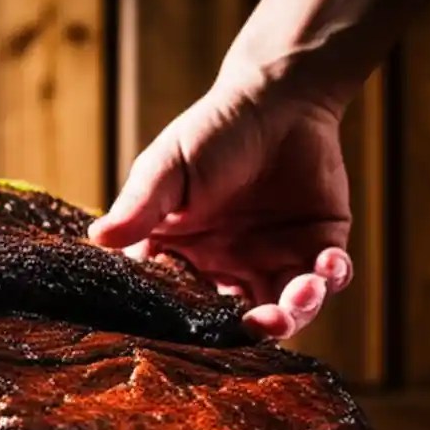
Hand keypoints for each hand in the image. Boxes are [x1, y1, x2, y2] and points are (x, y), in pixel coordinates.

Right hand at [87, 80, 353, 339]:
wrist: (277, 99)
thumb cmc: (212, 131)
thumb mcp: (167, 168)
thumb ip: (141, 207)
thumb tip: (98, 239)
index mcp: (182, 256)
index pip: (179, 303)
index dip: (188, 321)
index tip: (196, 324)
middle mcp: (227, 266)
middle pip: (235, 319)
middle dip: (249, 330)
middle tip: (260, 323)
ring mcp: (274, 259)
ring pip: (285, 309)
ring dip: (296, 313)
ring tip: (302, 292)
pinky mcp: (319, 246)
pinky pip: (329, 279)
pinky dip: (331, 279)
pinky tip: (327, 264)